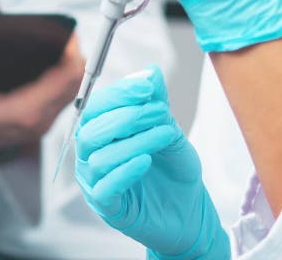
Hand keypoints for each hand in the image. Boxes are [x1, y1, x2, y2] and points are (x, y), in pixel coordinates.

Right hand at [0, 34, 83, 169]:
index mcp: (23, 113)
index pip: (68, 77)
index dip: (71, 50)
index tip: (61, 29)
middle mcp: (37, 120)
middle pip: (75, 81)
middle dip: (71, 53)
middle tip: (56, 29)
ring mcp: (38, 121)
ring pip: (70, 87)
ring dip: (67, 63)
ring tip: (53, 38)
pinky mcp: (33, 118)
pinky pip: (59, 93)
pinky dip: (59, 73)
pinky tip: (46, 57)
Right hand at [75, 66, 229, 259]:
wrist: (188, 209)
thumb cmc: (172, 168)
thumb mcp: (169, 128)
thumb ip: (156, 102)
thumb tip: (150, 72)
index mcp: (101, 131)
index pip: (97, 106)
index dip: (119, 93)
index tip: (146, 87)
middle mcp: (92, 154)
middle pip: (92, 130)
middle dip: (128, 116)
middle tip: (160, 112)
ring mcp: (96, 182)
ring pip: (100, 157)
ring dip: (135, 141)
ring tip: (165, 135)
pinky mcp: (107, 208)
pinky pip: (106, 188)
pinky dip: (125, 171)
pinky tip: (146, 160)